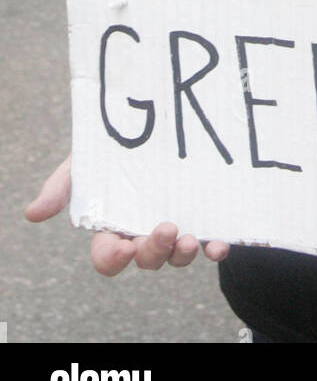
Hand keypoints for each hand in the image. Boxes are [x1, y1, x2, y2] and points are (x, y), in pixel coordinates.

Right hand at [25, 155, 229, 273]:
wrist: (160, 122)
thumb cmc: (112, 149)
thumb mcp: (86, 160)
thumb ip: (62, 185)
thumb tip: (32, 214)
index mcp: (112, 225)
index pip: (107, 255)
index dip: (113, 258)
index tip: (122, 247)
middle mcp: (142, 232)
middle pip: (145, 258)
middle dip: (154, 251)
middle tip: (166, 229)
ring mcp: (174, 228)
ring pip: (176, 256)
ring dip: (182, 255)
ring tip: (190, 239)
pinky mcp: (202, 219)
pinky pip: (209, 243)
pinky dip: (215, 248)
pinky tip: (219, 245)